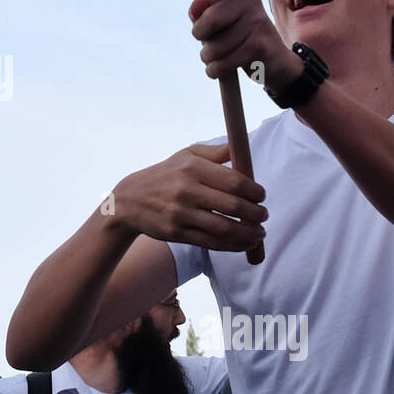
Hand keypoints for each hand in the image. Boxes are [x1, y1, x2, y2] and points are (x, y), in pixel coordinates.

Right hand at [113, 143, 266, 250]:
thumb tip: (242, 147)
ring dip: (249, 234)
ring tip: (259, 233)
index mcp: (192, 167)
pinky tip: (244, 243)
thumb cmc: (166, 175)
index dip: (254, 191)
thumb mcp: (186, 155)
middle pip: (233, 206)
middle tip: (263, 215)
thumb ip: (216, 152)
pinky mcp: (176, 233)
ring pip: (225, 228)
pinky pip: (212, 243)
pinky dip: (233, 245)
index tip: (261, 195)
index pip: (234, 181)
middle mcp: (186, 190)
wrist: (129, 201)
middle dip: (256, 213)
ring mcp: (180, 213)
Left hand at [189, 0, 295, 89]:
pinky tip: (221, 67)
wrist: (275, 63)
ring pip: (215, 46)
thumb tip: (195, 5)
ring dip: (208, 56)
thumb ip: (201, 13)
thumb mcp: (217, 23)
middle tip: (201, 38)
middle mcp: (251, 1)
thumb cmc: (237, 37)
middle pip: (212, 16)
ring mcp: (259, 23)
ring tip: (217, 55)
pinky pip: (222, 63)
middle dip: (199, 33)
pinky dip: (214, 69)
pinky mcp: (261, 46)